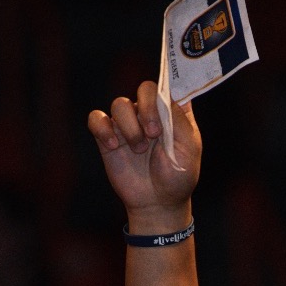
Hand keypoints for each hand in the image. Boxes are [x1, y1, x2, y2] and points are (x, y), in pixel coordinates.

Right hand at [89, 81, 201, 233]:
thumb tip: (166, 96)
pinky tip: (114, 146)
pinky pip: (96, 119)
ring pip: (120, 104)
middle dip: (147, 108)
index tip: (165, 97)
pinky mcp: (109, 137)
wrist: (158, 202)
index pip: (169, 85)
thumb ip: (179, 120)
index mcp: (173, 112)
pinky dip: (103, 129)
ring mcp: (128, 123)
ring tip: (139, 149)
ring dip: (130, 126)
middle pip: (145, 89)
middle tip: (153, 133)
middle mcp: (150, 112)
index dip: (167, 83)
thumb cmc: (178, 176)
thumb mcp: (189, 149)